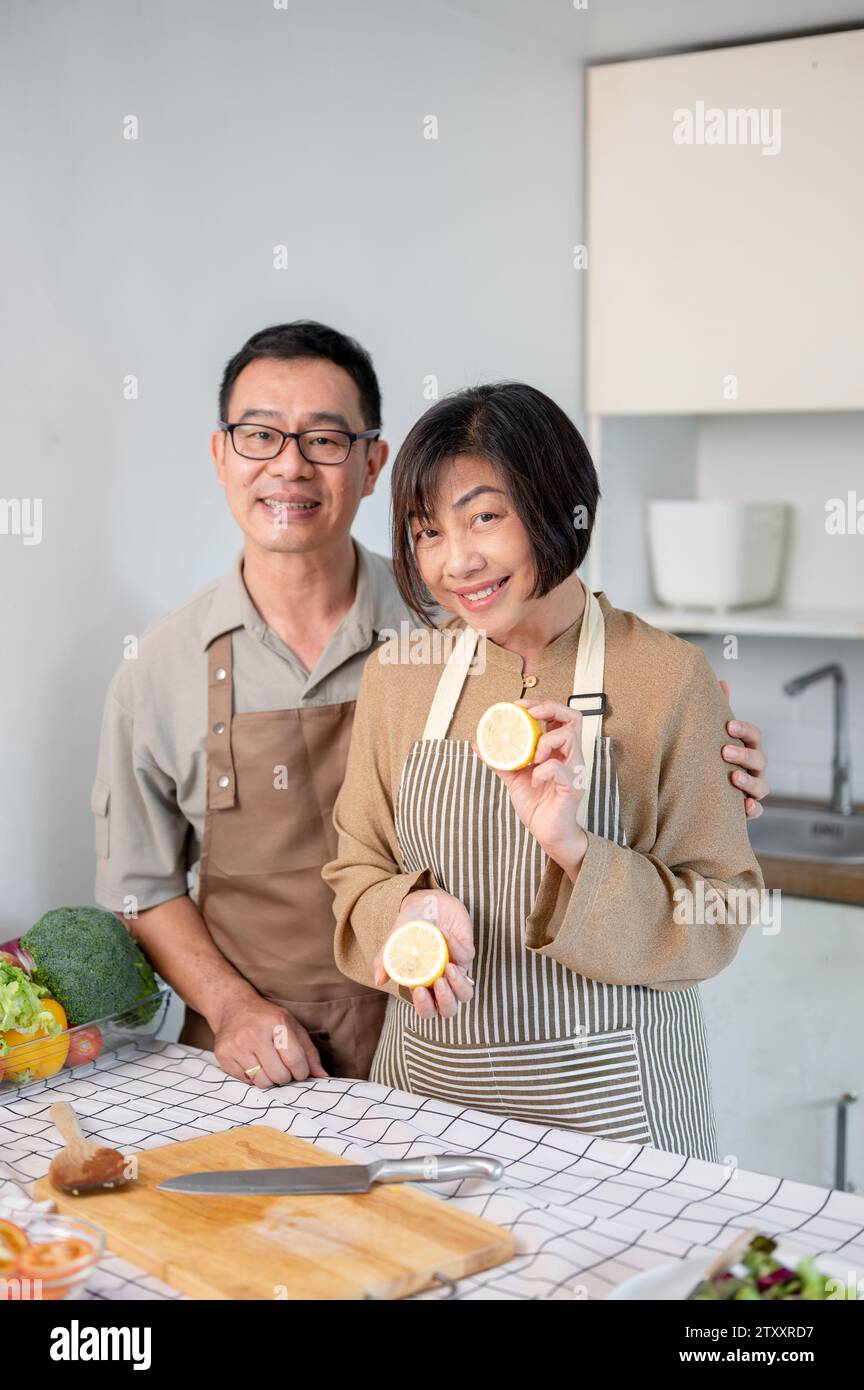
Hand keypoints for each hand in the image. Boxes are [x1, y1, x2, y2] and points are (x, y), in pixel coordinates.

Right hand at [210, 994, 327, 1087]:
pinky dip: (252, 1077)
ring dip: (269, 1079)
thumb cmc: (269, 1019)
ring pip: (262, 1082)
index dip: (302, 1072)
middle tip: (282, 1067)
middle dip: (285, 1076)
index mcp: (277, 1023)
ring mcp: (236, 1044)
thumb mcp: (293, 1027)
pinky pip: (245, 1081)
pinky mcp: (223, 1055)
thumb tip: (322, 1077)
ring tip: (267, 1065)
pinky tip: (252, 1062)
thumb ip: (309, 1053)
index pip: (295, 1061)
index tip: (300, 1071)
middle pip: (279, 1076)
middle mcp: (255, 1033)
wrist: (234, 1007)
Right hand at [374, 888, 474, 1020]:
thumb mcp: (394, 941)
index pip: (427, 1009)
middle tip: (438, 982)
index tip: (418, 988)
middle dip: (446, 1000)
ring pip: (466, 993)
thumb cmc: (409, 925)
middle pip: (449, 1009)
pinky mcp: (467, 951)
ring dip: (458, 985)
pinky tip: (443, 933)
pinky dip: (455, 946)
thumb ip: (385, 960)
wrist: (425, 901)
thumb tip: (379, 980)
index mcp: (423, 985)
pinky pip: (467, 956)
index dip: (425, 1006)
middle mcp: (441, 981)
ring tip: (448, 968)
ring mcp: (456, 968)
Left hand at [473, 698, 588, 880]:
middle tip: (530, 715)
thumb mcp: (515, 778)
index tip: (520, 706)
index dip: (543, 705)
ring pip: (570, 737)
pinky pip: (559, 769)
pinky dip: (542, 770)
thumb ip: (501, 761)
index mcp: (560, 751)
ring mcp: (575, 771)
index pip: (561, 716)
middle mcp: (571, 757)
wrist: (547, 833)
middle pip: (574, 718)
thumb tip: (480, 745)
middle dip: (550, 709)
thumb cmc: (538, 805)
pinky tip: (534, 779)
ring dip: (546, 740)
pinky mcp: (572, 787)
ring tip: (533, 755)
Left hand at [719, 680, 769, 819]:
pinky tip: (744, 806)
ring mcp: (754, 788)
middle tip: (724, 752)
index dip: (745, 730)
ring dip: (749, 781)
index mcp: (748, 747)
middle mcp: (755, 768)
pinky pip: (757, 810)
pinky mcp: (748, 809)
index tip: (729, 726)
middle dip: (744, 755)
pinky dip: (753, 809)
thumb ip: (719, 711)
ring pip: (762, 786)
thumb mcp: (716, 734)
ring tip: (733, 777)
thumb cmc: (714, 756)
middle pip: (760, 760)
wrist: (706, 788)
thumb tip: (722, 681)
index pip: (754, 735)